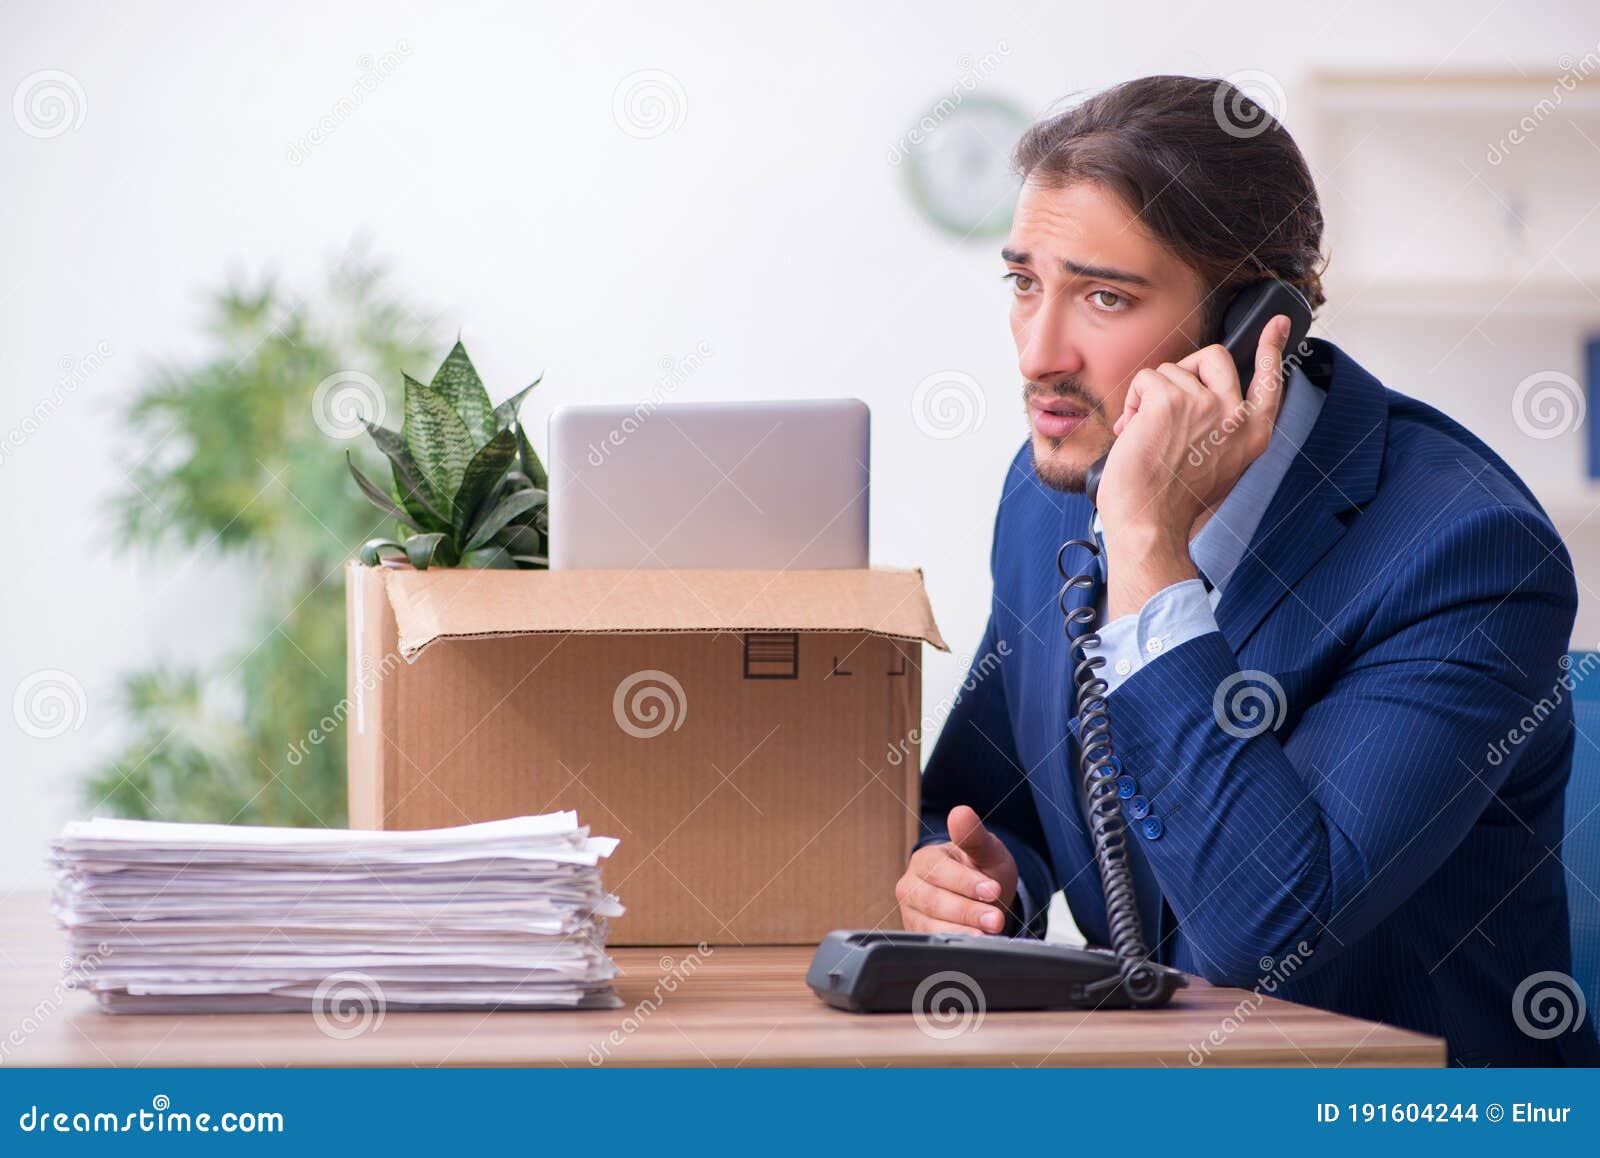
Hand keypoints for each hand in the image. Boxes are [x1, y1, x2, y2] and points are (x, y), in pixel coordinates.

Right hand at [896, 805, 1018, 934]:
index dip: (966, 882)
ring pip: (931, 925)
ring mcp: (912, 913)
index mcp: (924, 861)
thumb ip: (973, 835)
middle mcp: (911, 887)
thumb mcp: (985, 851)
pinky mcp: (919, 936)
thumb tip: (961, 812)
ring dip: (962, 931)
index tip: (992, 889)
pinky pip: (933, 943)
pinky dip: (954, 945)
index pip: (939, 871)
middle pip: (934, 901)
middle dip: (968, 911)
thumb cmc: (981, 869)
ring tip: (988, 934)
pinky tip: (974, 944)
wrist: (983, 897)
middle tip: (996, 919)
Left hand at [1098, 313, 1292, 545]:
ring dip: (1149, 397)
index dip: (1271, 348)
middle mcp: (1236, 417)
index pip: (1271, 381)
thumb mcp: (1219, 465)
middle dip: (1184, 369)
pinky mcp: (1171, 400)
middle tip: (1163, 400)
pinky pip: (1146, 379)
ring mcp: (1206, 405)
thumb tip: (1198, 396)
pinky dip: (1132, 401)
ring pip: (1172, 370)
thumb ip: (1221, 429)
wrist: (1149, 523)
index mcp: (1253, 434)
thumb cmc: (1172, 501)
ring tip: (1145, 434)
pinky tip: (1132, 431)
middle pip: (1214, 357)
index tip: (1278, 322)